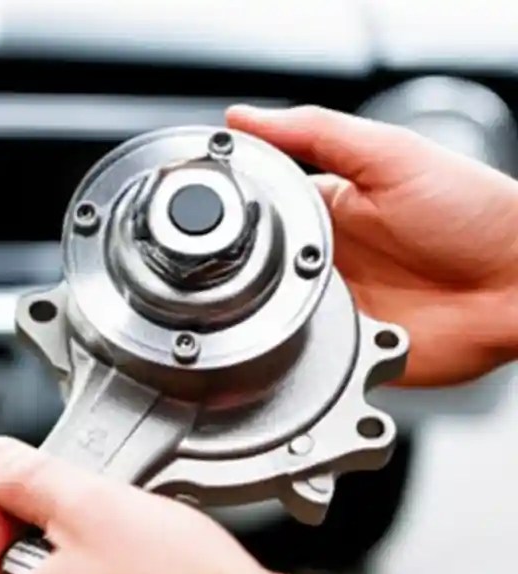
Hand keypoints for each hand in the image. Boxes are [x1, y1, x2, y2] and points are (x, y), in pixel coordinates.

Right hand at [227, 104, 517, 386]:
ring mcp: (329, 304)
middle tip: (232, 263)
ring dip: (261, 311)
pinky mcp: (343, 348)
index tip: (199, 206)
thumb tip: (244, 118)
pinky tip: (300, 334)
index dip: (223, 206)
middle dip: (231, 266)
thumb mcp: (391, 155)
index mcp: (324, 207)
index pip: (253, 204)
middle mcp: (320, 258)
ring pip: (263, 313)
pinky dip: (291, 347)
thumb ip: (317, 133)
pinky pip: (298, 352)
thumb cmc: (477, 215)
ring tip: (275, 300)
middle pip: (246, 263)